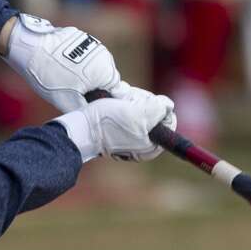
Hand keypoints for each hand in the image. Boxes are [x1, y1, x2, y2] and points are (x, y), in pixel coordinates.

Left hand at [3, 14, 121, 111]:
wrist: (29, 47)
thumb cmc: (49, 75)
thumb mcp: (66, 101)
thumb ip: (85, 110)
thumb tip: (94, 116)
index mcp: (106, 71)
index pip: (115, 92)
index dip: (102, 101)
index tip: (89, 104)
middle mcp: (104, 54)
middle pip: (106, 78)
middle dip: (94, 86)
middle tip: (75, 93)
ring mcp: (93, 43)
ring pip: (95, 65)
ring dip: (86, 74)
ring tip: (66, 79)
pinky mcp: (81, 36)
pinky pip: (85, 54)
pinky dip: (77, 61)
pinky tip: (62, 67)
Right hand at [55, 87, 175, 162]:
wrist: (81, 129)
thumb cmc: (108, 123)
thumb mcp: (139, 114)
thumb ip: (160, 108)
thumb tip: (169, 106)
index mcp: (153, 146)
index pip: (168, 118)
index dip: (157, 105)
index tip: (141, 104)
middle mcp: (144, 145)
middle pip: (155, 114)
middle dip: (142, 103)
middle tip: (126, 104)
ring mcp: (131, 139)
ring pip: (141, 111)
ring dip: (131, 102)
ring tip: (117, 104)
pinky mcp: (119, 132)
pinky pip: (128, 114)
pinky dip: (123, 106)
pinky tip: (112, 106)